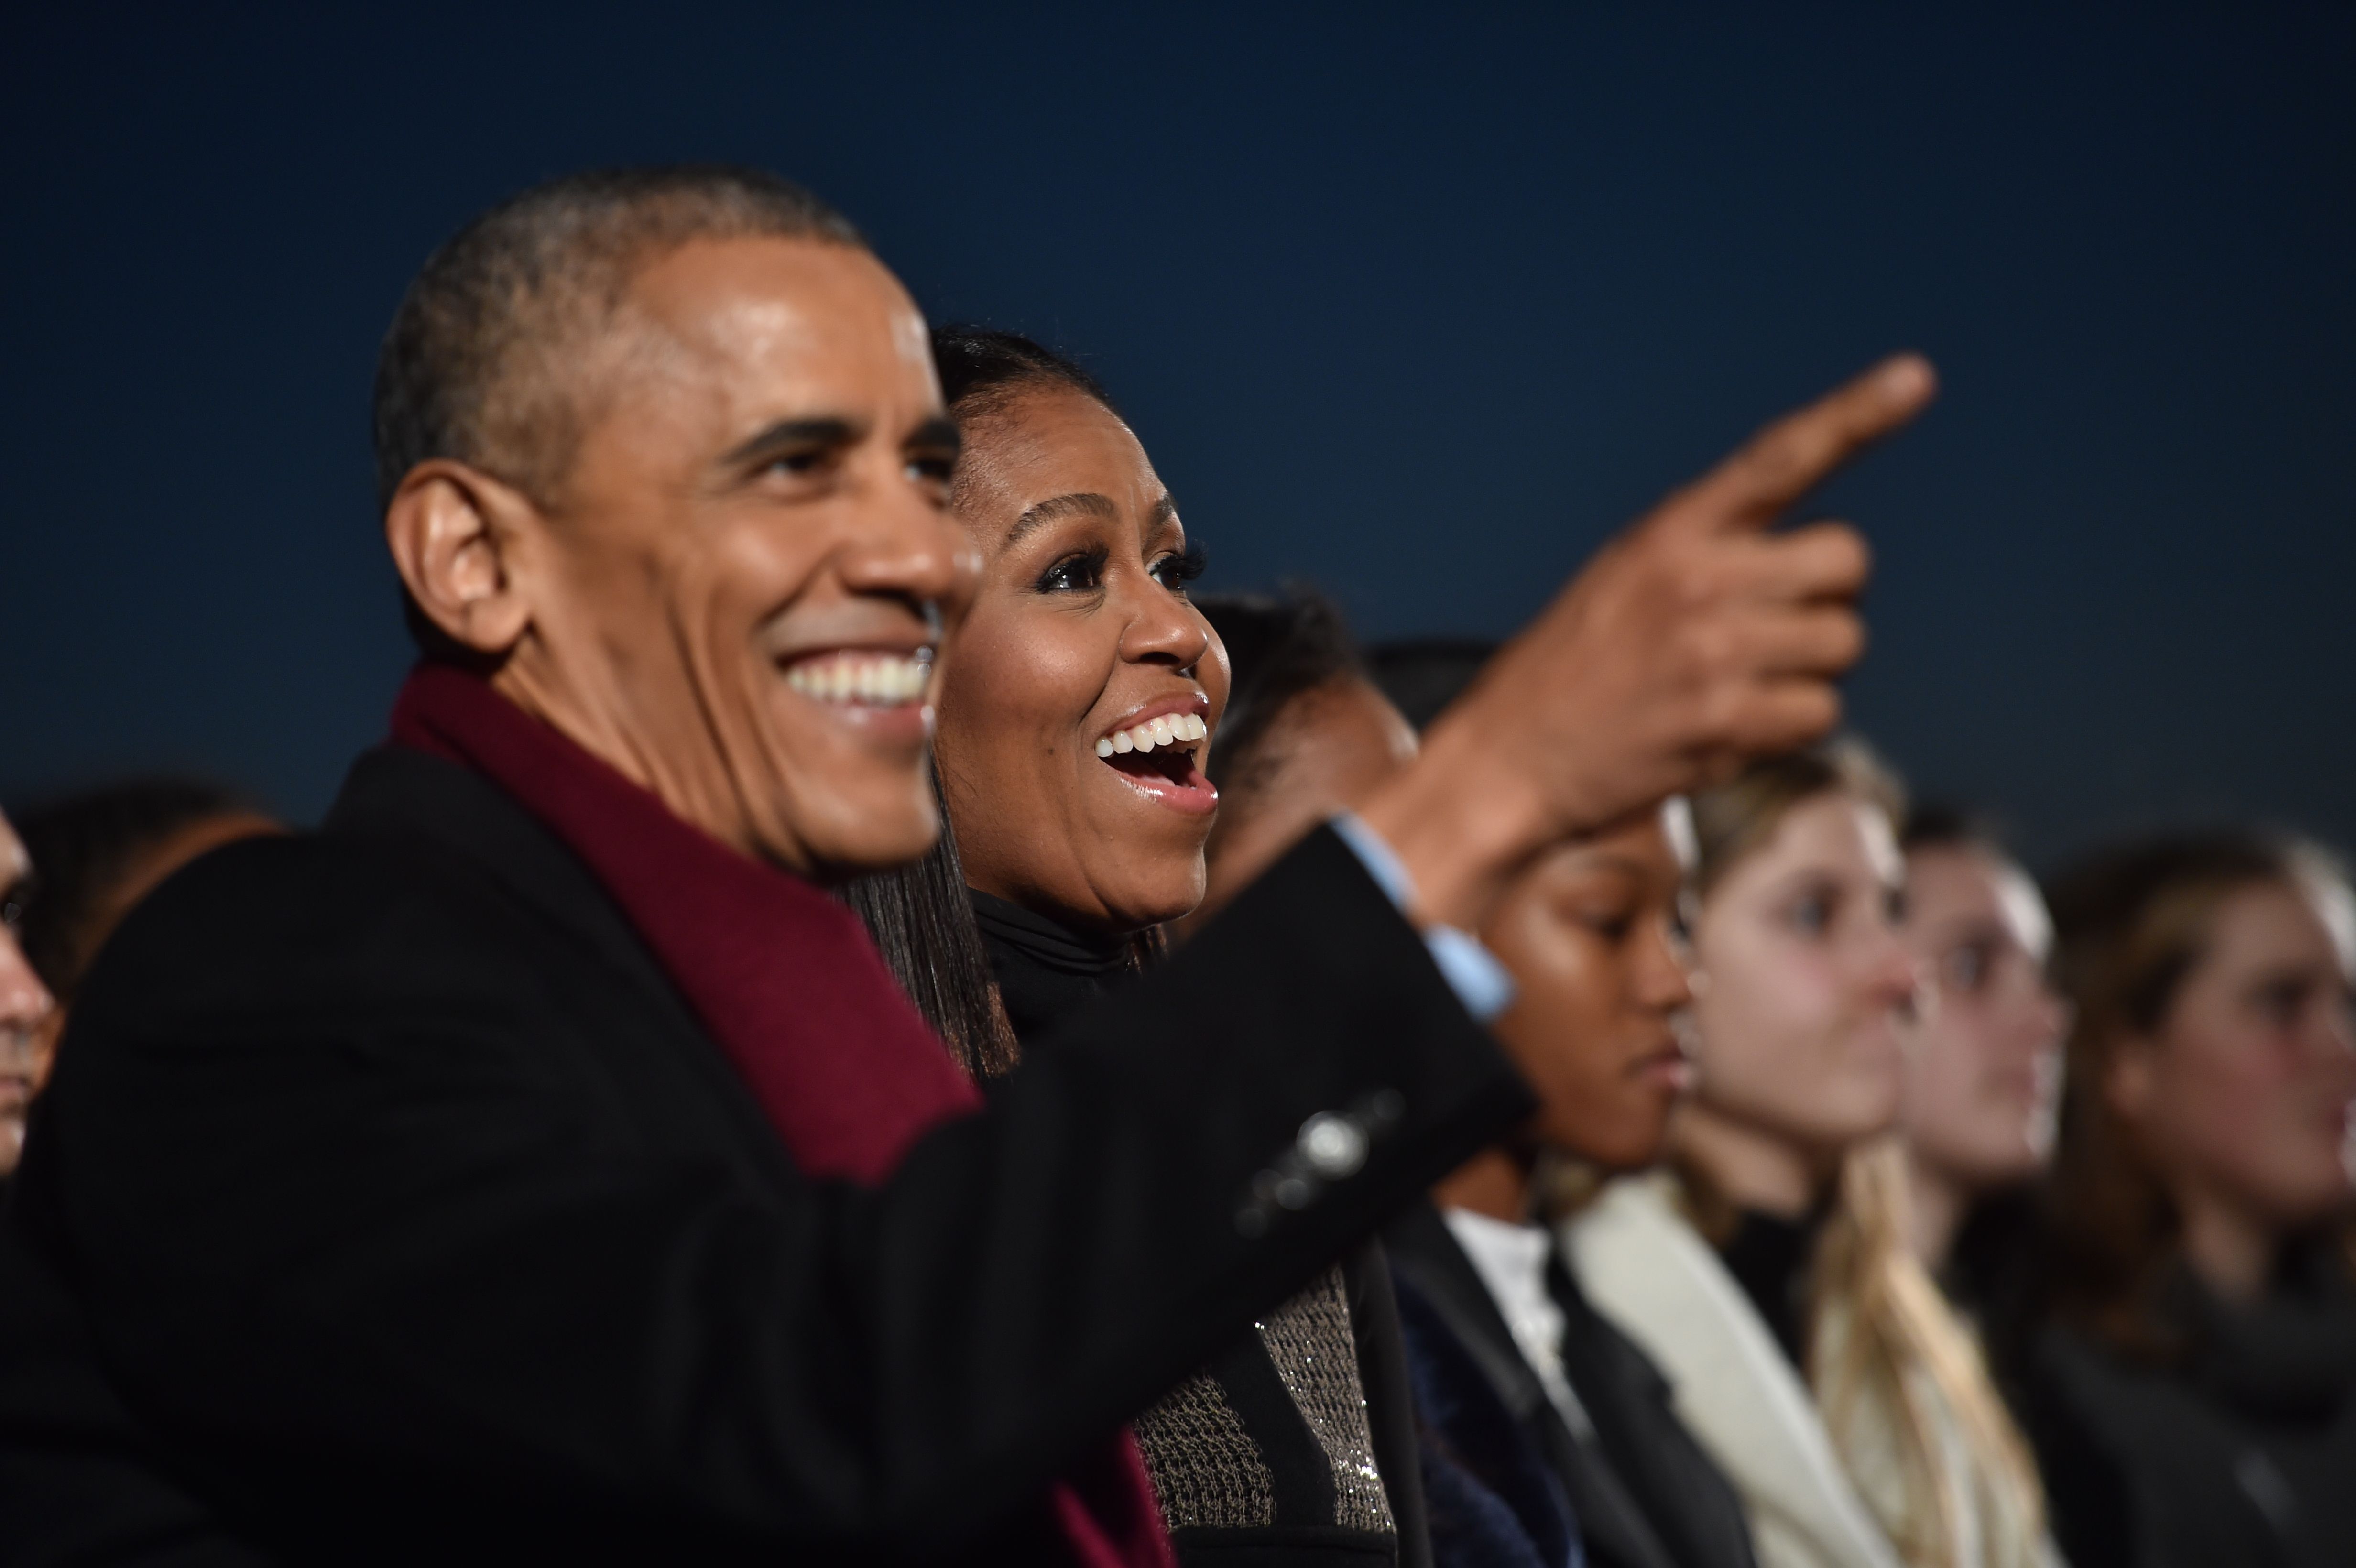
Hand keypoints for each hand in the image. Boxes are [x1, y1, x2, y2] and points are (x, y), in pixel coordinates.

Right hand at [1360, 353, 1935, 929]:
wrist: (1510, 757)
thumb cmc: (1574, 668)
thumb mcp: (1625, 574)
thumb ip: (1709, 549)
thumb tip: (1819, 559)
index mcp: (1670, 530)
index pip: (1780, 456)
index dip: (1855, 414)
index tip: (1915, 378)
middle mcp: (1698, 578)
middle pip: (1846, 560)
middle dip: (1826, 596)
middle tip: (1768, 628)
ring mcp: (1715, 650)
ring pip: (1844, 641)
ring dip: (1808, 669)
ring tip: (1736, 684)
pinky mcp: (1726, 720)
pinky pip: (1820, 711)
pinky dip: (1786, 726)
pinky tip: (1728, 727)